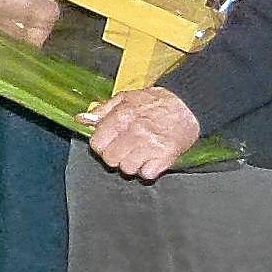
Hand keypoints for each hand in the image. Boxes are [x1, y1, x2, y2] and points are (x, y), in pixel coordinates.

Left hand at [83, 86, 199, 180]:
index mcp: (123, 116)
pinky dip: (148, 169)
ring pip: (127, 169)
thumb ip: (103, 110)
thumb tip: (82, 119)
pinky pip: (147, 174)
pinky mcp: (166, 156)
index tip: (108, 143)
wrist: (190, 105)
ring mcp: (151, 146)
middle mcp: (136, 132)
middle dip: (115, 156)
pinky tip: (152, 159)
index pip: (97, 144)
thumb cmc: (156, 101)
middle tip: (125, 149)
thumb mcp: (126, 98)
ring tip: (139, 152)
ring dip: (132, 164)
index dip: (100, 146)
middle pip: (110, 159)